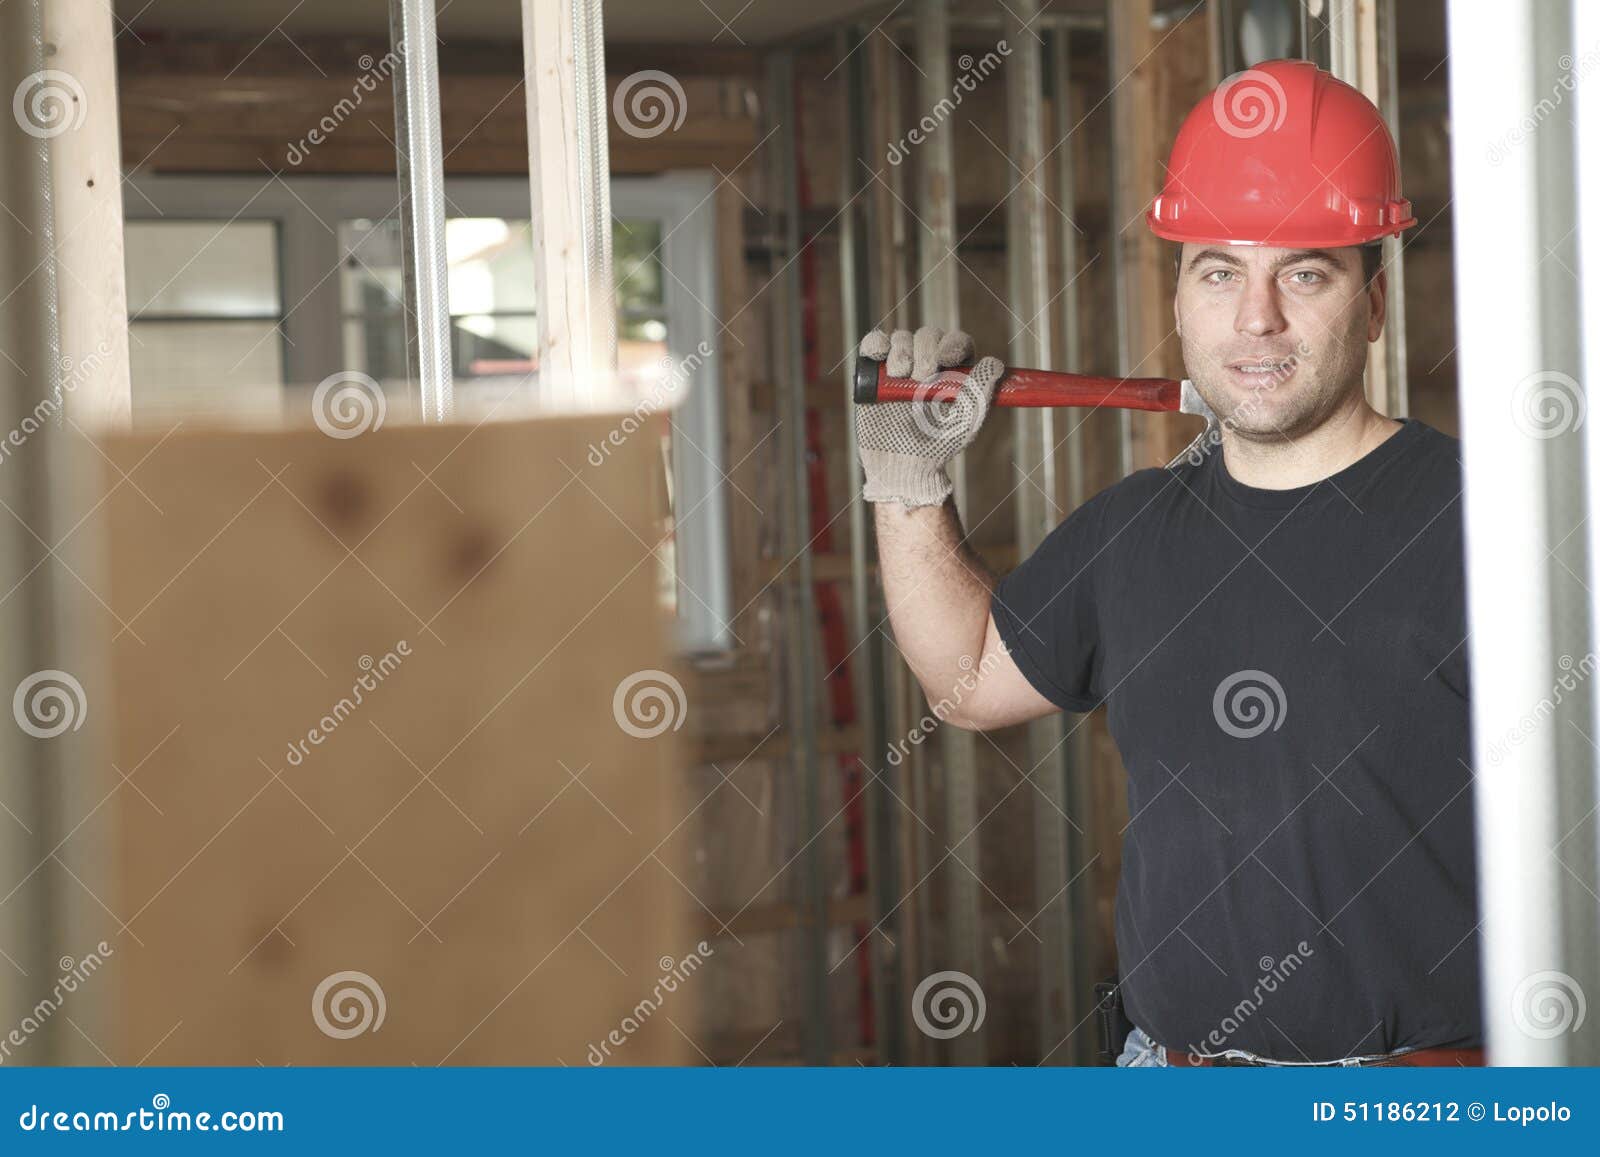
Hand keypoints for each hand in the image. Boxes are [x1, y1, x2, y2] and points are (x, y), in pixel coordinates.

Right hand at [855, 326, 1003, 507]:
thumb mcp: (965, 422)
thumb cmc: (938, 447)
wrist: (902, 467)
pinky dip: (876, 344)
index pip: (956, 342)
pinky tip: (881, 356)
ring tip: (901, 376)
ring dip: (902, 351)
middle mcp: (927, 364)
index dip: (952, 344)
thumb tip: (994, 363)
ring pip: (901, 337)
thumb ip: (980, 392)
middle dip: (926, 351)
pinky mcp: (874, 373)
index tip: (947, 358)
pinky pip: (873, 344)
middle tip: (923, 378)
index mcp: (953, 372)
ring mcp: (899, 367)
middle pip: (928, 335)